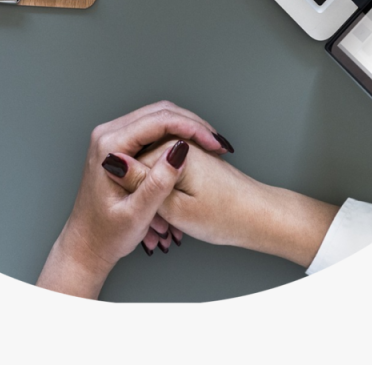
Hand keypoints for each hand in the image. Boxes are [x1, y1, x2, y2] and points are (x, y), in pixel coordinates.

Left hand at [36, 101, 232, 297]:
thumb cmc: (107, 235)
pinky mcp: (119, 144)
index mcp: (109, 146)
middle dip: (192, 124)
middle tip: (217, 144)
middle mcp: (108, 134)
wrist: (86, 245)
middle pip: (159, 113)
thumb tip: (180, 151)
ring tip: (211, 146)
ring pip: (158, 117)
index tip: (215, 144)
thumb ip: (157, 184)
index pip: (158, 121)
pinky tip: (194, 150)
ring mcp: (112, 137)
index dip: (191, 128)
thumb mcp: (136, 215)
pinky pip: (152, 129)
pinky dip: (176, 135)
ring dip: (186, 128)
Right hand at [122, 140, 339, 267]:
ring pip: (152, 172)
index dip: (129, 193)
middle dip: (141, 194)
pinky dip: (165, 196)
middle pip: (139, 164)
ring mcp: (184, 149)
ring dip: (153, 198)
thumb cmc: (225, 217)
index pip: (128, 163)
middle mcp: (177, 142)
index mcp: (170, 148)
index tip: (140, 218)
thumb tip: (113, 161)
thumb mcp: (175, 209)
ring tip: (163, 228)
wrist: (258, 218)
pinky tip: (172, 217)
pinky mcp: (191, 158)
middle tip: (154, 226)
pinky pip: (165, 174)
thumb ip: (142, 184)